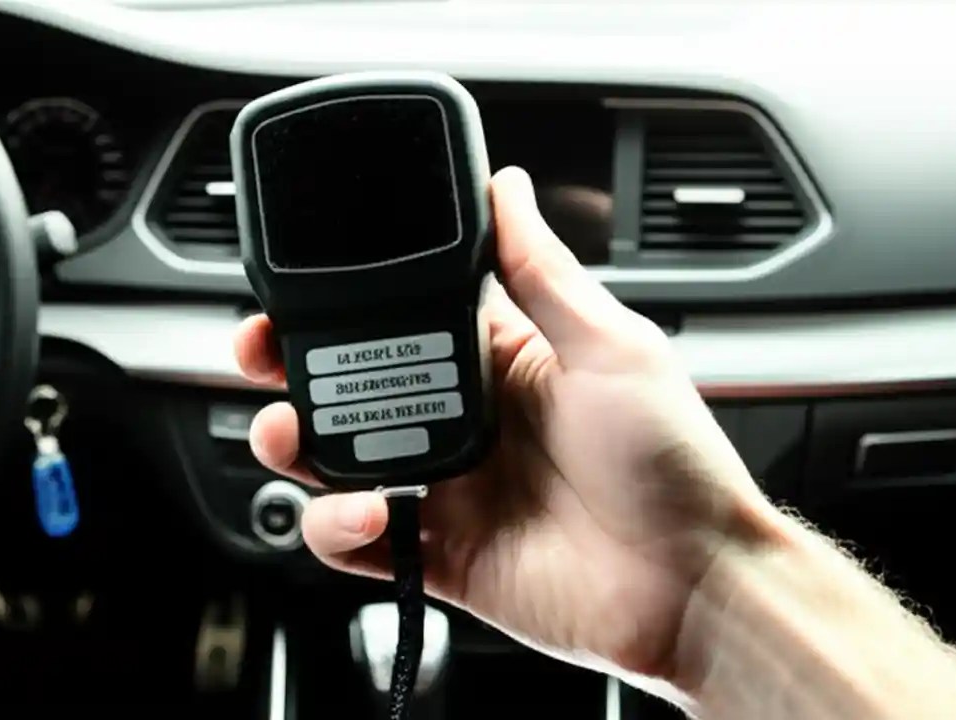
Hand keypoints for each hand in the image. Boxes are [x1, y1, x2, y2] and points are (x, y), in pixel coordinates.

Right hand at [232, 167, 779, 692]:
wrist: (692, 584)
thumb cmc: (673, 462)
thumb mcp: (610, 345)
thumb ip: (542, 271)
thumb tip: (507, 186)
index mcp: (499, 362)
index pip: (399, 317)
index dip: (343, 301)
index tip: (300, 285)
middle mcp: (462, 421)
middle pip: (347, 386)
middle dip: (292, 367)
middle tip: (263, 352)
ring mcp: (445, 489)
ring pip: (334, 460)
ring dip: (293, 443)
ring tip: (291, 433)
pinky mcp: (436, 553)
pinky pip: (357, 541)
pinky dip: (338, 525)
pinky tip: (370, 511)